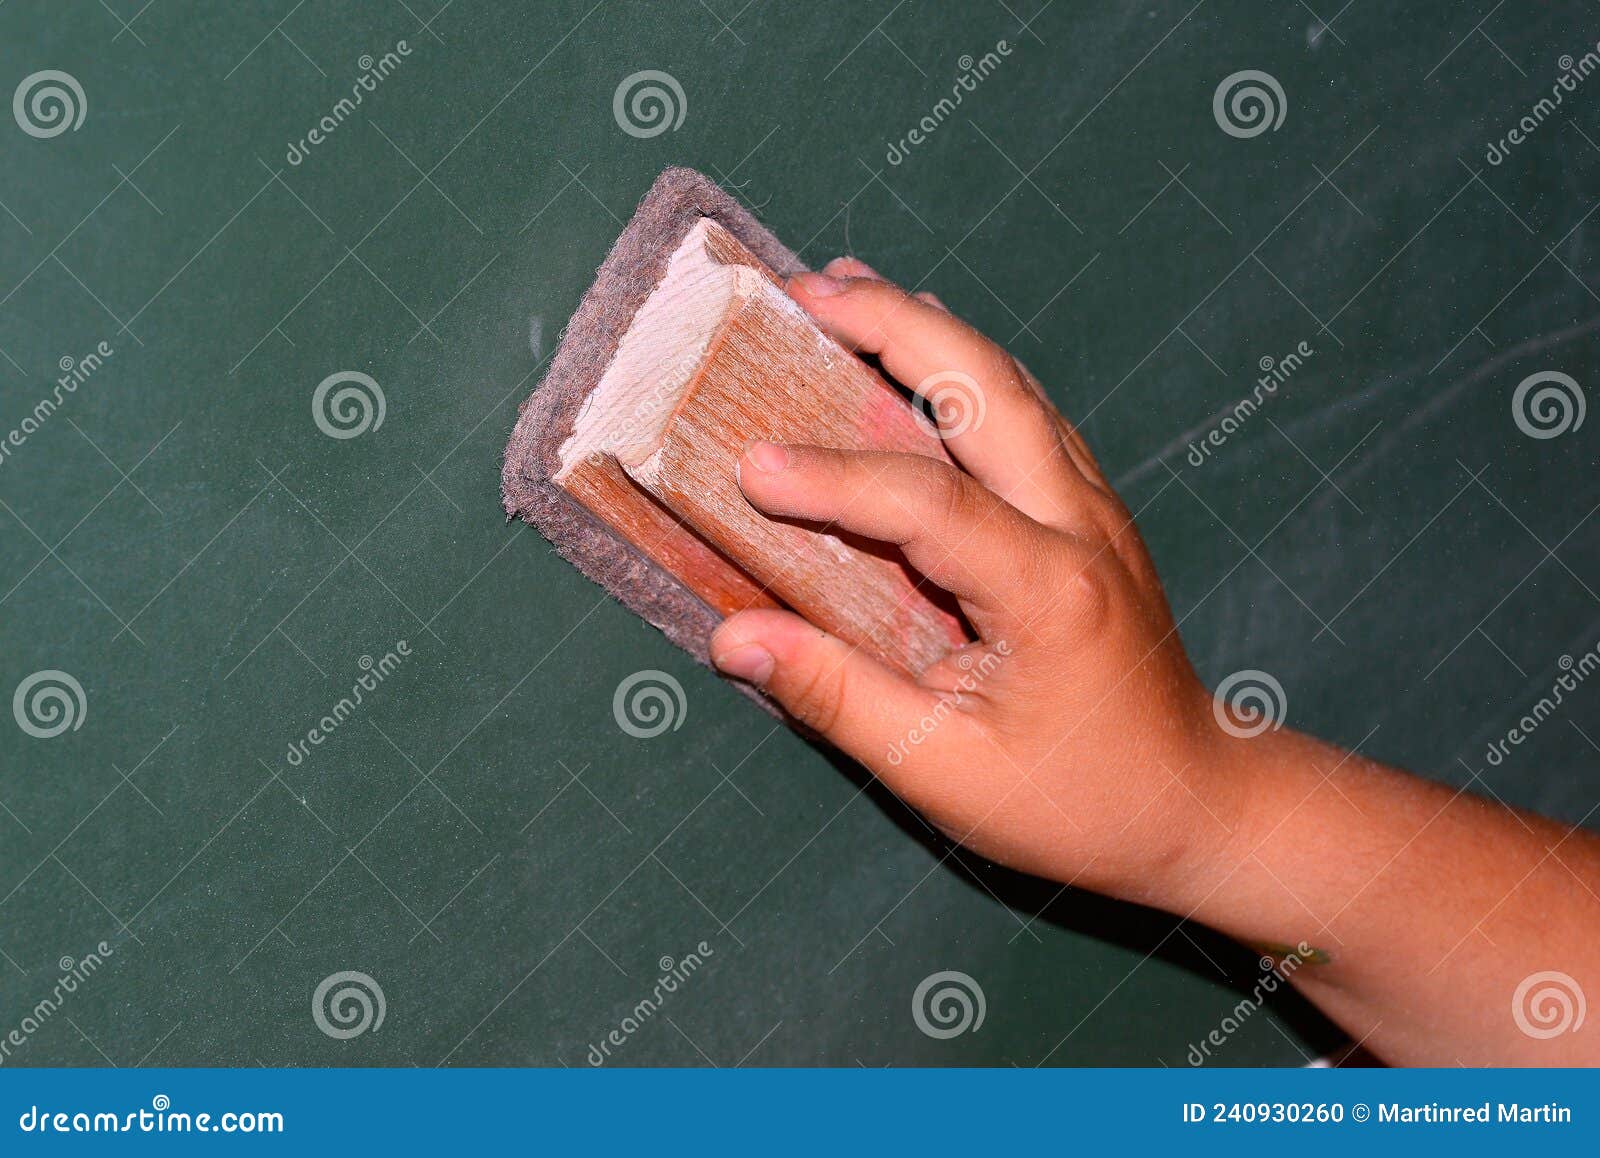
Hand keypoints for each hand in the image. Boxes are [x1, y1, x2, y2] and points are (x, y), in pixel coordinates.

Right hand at [710, 259, 1241, 905]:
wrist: (1195, 803)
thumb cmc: (1075, 802)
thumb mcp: (946, 772)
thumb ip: (837, 699)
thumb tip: (733, 640)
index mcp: (1049, 589)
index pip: (926, 502)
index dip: (832, 479)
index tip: (747, 468)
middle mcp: (1081, 524)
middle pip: (988, 388)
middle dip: (893, 323)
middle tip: (805, 289)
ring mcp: (1097, 509)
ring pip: (1014, 384)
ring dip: (929, 330)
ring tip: (848, 291)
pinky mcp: (1095, 513)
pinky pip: (1028, 414)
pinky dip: (965, 370)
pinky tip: (921, 357)